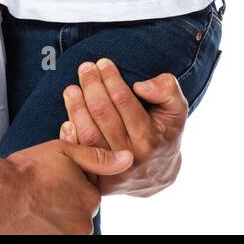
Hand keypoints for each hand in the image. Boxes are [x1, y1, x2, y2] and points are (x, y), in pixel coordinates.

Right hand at [0, 139, 132, 234]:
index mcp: (90, 199)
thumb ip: (98, 157)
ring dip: (54, 219)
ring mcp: (69, 238)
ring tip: (35, 206)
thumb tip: (128, 158)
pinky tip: (33, 219)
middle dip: (62, 204)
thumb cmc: (27, 170)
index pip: (86, 195)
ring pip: (66, 226)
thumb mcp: (64, 152)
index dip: (68, 184)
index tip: (49, 181)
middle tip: (41, 194)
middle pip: (77, 214)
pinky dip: (45, 228)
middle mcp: (85, 224)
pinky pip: (54, 234)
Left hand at [58, 59, 188, 196]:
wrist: (159, 175)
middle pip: (103, 115)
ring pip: (88, 135)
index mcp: (149, 138)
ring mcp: (112, 170)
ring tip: (72, 88)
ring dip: (76, 108)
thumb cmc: (165, 134)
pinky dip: (70, 138)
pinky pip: (80, 157)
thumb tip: (141, 86)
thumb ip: (167, 90)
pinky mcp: (98, 180)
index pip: (124, 102)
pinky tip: (66, 120)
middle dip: (92, 86)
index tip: (103, 62)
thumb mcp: (177, 110)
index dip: (111, 79)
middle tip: (86, 68)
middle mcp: (129, 156)